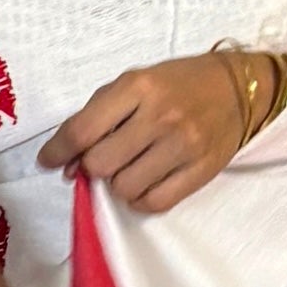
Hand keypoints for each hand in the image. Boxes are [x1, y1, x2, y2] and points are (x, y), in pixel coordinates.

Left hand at [42, 55, 250, 214]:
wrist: (237, 88)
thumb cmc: (176, 84)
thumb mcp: (134, 84)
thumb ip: (98, 116)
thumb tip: (68, 164)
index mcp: (138, 87)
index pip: (83, 129)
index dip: (57, 151)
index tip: (49, 161)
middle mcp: (161, 116)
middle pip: (100, 164)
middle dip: (91, 167)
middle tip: (101, 160)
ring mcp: (184, 146)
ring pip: (124, 188)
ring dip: (117, 183)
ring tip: (128, 168)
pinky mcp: (202, 171)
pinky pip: (155, 203)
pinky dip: (140, 198)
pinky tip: (144, 183)